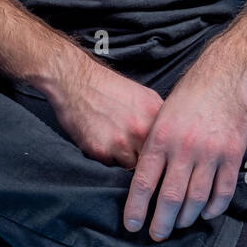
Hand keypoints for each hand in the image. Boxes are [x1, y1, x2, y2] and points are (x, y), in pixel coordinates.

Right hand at [49, 56, 163, 168]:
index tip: (153, 148)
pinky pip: (109, 164)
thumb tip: (169, 137)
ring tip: (112, 136)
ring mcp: (121, 142)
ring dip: (122, 156)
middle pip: (149, 158)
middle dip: (140, 153)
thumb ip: (158, 117)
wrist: (76, 81)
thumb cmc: (109, 88)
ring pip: (130, 165)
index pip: (166, 145)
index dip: (158, 148)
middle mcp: (141, 130)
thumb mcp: (144, 96)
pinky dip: (105, 155)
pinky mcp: (101, 151)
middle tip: (127, 138)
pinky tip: (99, 136)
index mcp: (155, 115)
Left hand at [123, 60, 246, 239]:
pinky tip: (205, 213)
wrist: (224, 75)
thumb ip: (154, 146)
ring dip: (186, 218)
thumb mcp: (161, 115)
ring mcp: (211, 153)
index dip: (136, 208)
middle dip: (161, 222)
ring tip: (179, 225)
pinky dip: (214, 207)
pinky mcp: (232, 155)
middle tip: (157, 235)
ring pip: (196, 199)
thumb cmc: (188, 95)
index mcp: (161, 137)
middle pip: (170, 197)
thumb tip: (143, 178)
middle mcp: (184, 148)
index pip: (144, 182)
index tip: (131, 225)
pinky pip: (223, 191)